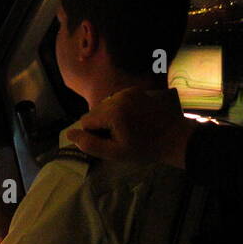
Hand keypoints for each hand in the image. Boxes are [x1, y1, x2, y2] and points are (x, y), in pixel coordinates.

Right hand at [67, 86, 195, 167]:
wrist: (174, 137)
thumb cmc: (144, 149)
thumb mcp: (115, 153)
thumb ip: (90, 144)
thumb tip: (68, 135)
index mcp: (112, 112)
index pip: (86, 121)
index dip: (95, 134)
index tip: (111, 141)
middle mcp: (117, 97)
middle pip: (94, 111)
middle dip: (101, 124)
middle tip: (120, 136)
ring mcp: (127, 92)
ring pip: (104, 105)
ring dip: (109, 116)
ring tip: (127, 128)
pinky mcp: (135, 91)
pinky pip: (116, 100)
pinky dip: (119, 108)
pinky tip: (132, 118)